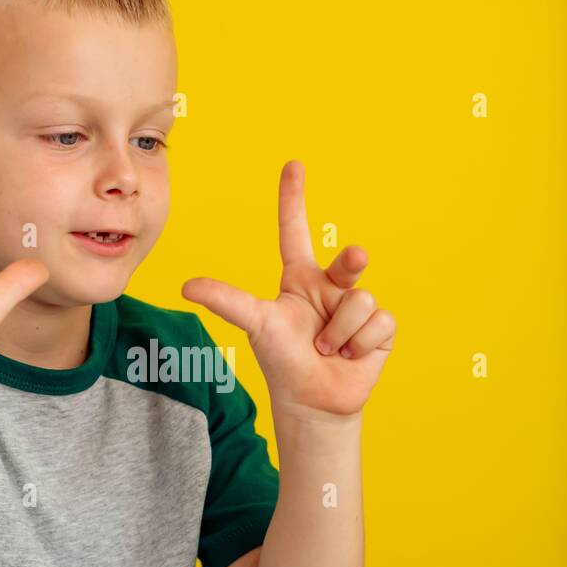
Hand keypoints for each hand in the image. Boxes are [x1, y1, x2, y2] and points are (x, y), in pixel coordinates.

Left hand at [181, 160, 394, 418]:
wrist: (313, 402)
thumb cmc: (282, 361)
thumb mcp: (254, 325)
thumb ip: (226, 302)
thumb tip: (186, 286)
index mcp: (299, 278)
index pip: (295, 231)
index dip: (293, 198)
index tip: (293, 164)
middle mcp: (330, 287)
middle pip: (349, 261)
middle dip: (354, 259)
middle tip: (355, 258)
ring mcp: (357, 306)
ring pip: (361, 299)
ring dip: (340, 332)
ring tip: (327, 348)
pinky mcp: (380, 329)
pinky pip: (378, 321)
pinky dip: (360, 343)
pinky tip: (349, 355)